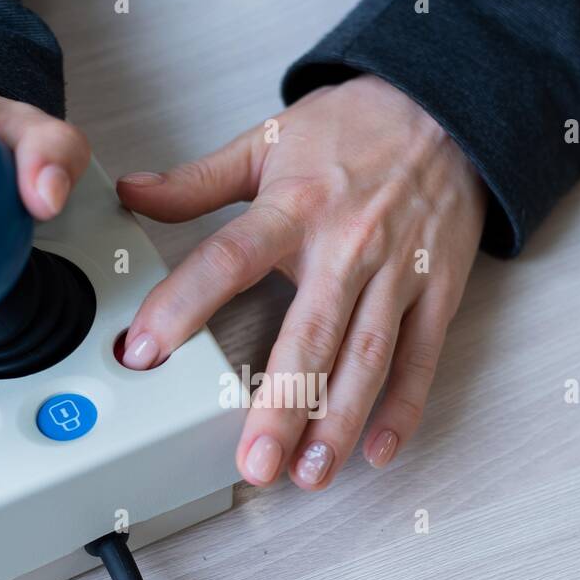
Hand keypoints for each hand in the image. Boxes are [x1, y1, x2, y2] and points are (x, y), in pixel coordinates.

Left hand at [117, 74, 486, 488]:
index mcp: (295, 207)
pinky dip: (403, 406)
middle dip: (283, 403)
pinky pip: (421, 356)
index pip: (229, 260)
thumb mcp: (268, 141)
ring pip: (367, 357)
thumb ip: (197, 180)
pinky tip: (377, 448)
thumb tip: (133, 194)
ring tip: (310, 471)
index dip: (184, 305)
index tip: (145, 350)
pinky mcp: (438, 291)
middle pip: (310, 333)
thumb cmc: (354, 129)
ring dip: (338, 420)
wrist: (446, 107)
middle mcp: (347, 246)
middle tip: (256, 460)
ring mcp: (398, 272)